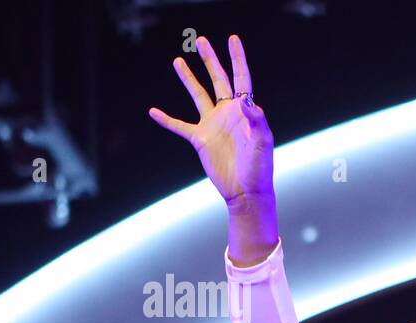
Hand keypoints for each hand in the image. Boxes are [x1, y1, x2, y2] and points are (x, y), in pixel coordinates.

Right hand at [148, 34, 273, 207]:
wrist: (246, 190)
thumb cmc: (259, 167)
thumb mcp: (262, 142)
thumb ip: (256, 120)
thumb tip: (246, 99)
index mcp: (244, 111)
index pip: (241, 79)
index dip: (237, 59)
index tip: (232, 39)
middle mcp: (227, 113)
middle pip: (218, 80)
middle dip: (210, 60)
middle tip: (202, 41)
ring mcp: (212, 124)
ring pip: (197, 95)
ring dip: (188, 78)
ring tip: (178, 61)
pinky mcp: (200, 139)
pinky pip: (179, 126)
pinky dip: (166, 119)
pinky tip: (153, 111)